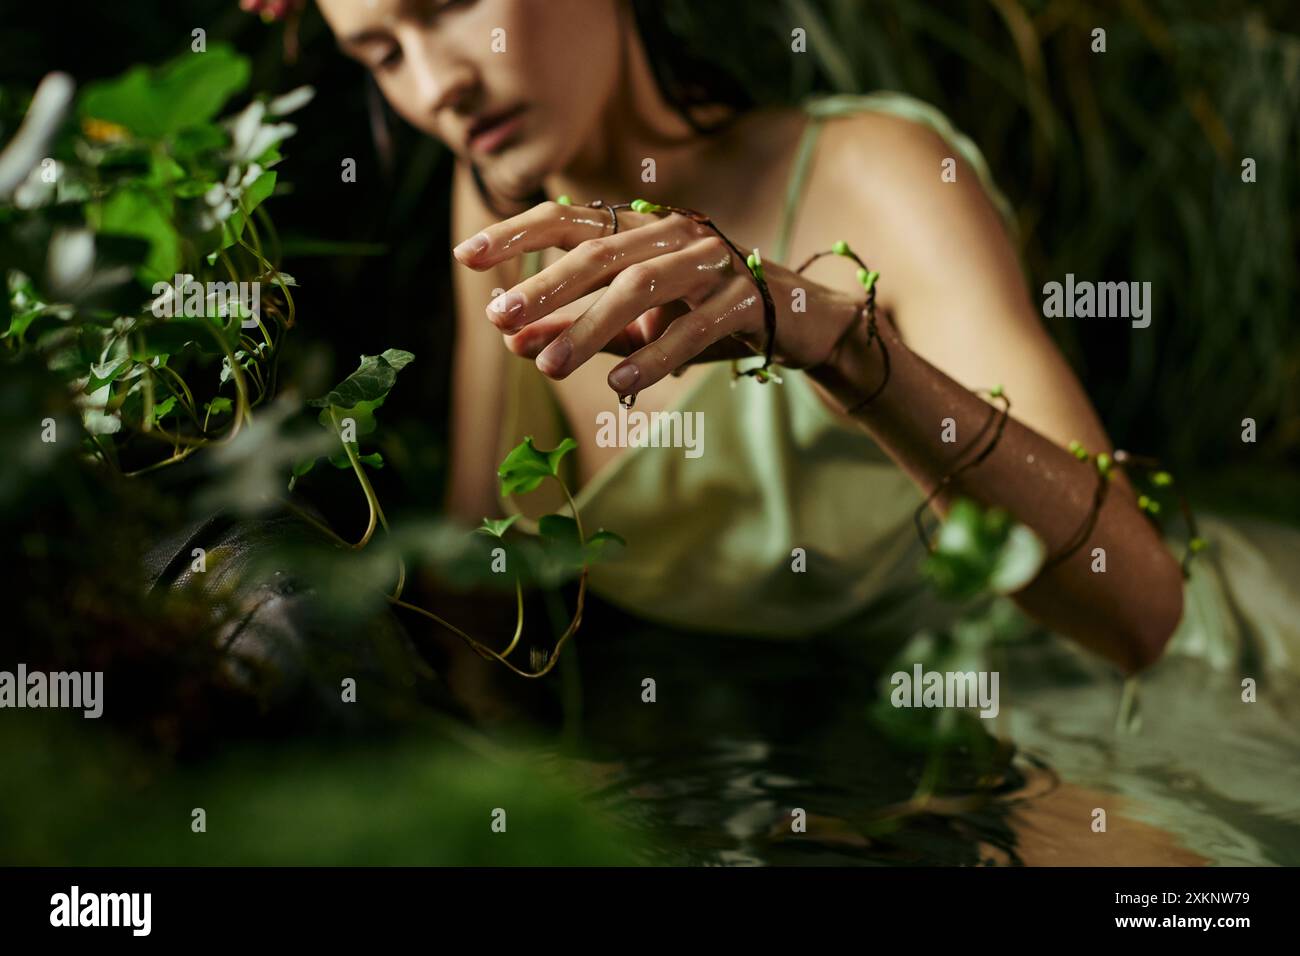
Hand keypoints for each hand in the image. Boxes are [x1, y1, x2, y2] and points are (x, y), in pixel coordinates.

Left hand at [452, 200, 861, 398]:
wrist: (800, 323)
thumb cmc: (704, 319)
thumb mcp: (632, 329)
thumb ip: (575, 329)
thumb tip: (512, 340)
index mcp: (642, 231)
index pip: (569, 220)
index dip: (517, 234)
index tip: (466, 256)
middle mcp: (674, 233)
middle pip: (600, 251)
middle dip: (545, 285)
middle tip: (500, 319)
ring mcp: (714, 261)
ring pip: (643, 285)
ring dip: (591, 326)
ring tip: (549, 367)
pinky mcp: (748, 298)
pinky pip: (696, 325)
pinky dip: (656, 353)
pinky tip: (621, 383)